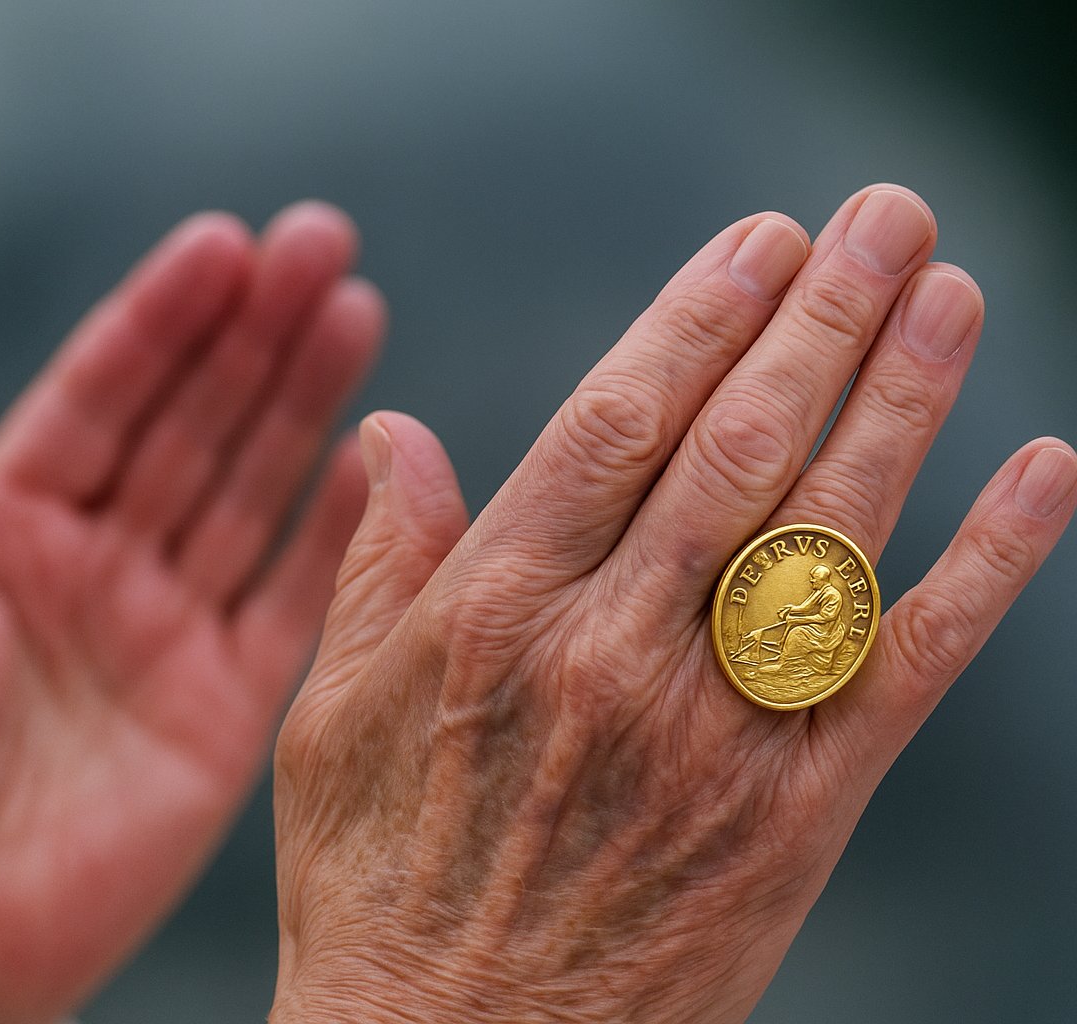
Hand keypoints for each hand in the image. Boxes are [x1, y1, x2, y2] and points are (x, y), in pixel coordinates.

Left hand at [0, 203, 383, 1022]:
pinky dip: (335, 529)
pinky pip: (292, 598)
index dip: (160, 317)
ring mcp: (168, 624)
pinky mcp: (226, 699)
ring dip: (303, 401)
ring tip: (354, 310)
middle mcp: (99, 558)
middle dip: (253, 331)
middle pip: (191, 421)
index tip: (220, 244)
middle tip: (318, 243)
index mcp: (7, 525)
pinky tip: (377, 454)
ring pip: (250, 487)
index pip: (99, 394)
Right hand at [270, 186, 1075, 1022]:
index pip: (613, 427)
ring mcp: (713, 734)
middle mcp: (611, 656)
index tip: (759, 240)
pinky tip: (1041, 472)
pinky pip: (909, 669)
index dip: (696, 319)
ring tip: (954, 293)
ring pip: (830, 533)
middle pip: (741, 452)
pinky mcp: (795, 814)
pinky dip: (989, 565)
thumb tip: (392, 433)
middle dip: (823, 320)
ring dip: (906, 401)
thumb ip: (376, 566)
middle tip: (882, 221)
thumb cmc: (381, 886)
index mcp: (491, 618)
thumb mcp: (331, 718)